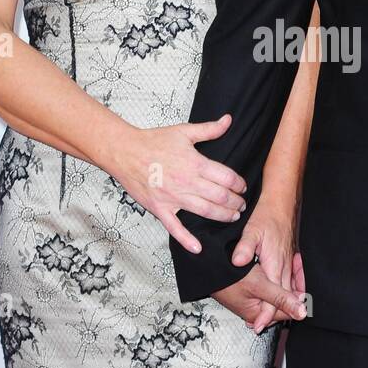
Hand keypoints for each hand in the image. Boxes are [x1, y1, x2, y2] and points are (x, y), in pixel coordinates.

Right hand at [104, 113, 246, 252]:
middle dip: (236, 203)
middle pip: (220, 197)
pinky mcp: (160, 208)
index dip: (239, 184)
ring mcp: (173, 198)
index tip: (243, 187)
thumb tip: (229, 120)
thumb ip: (209, 129)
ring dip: (223, 216)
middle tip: (242, 205)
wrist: (125, 151)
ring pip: (205, 211)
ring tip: (233, 217)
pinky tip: (198, 248)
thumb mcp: (183, 131)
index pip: (227, 178)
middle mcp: (187, 182)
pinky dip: (187, 240)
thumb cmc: (153, 141)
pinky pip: (175, 227)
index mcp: (195, 163)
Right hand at [212, 262, 306, 333]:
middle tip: (297, 261)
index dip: (299, 294)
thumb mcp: (260, 286)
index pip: (289, 309)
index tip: (304, 274)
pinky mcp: (249, 292)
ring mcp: (252, 301)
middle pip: (283, 301)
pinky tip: (279, 263)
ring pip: (277, 293)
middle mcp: (255, 311)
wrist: (209, 264)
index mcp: (259, 315)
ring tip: (292, 259)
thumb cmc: (231, 275)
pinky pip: (269, 288)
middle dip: (293, 285)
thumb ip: (280, 300)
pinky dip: (277, 277)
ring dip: (286, 279)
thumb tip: (302, 314)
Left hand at [228, 196, 303, 331]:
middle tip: (259, 327)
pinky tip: (291, 298)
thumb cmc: (267, 216)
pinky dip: (294, 291)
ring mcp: (289, 262)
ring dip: (284, 305)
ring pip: (290, 291)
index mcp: (274, 264)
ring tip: (272, 319)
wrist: (283, 202)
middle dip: (273, 315)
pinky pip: (296, 280)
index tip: (257, 325)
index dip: (265, 313)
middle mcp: (284, 266)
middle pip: (283, 298)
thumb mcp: (251, 230)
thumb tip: (238, 262)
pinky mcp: (291, 257)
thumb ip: (245, 248)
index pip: (272, 296)